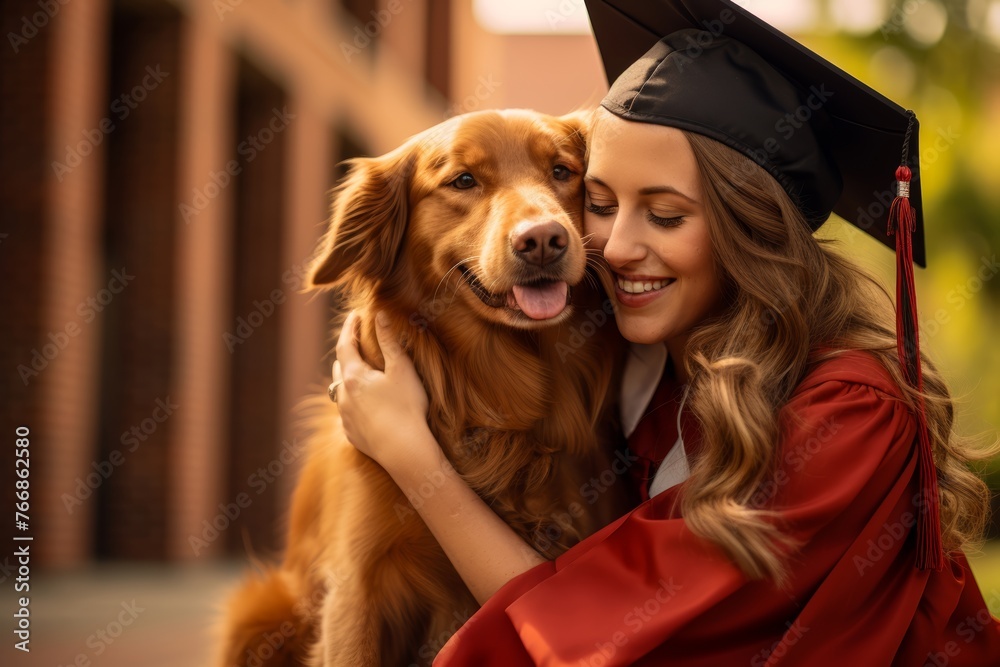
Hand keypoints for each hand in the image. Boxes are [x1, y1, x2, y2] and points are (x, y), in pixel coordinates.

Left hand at [333, 310, 432, 469]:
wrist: (405, 451)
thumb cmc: (406, 407)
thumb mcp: (401, 369)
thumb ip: (389, 341)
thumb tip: (379, 314)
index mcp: (353, 376)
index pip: (345, 344)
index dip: (349, 327)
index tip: (355, 315)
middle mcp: (342, 395)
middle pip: (339, 367)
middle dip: (347, 352)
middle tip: (357, 342)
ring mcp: (345, 417)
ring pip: (339, 390)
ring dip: (347, 378)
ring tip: (360, 373)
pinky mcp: (351, 434)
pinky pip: (347, 411)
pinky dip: (353, 401)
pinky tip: (365, 404)